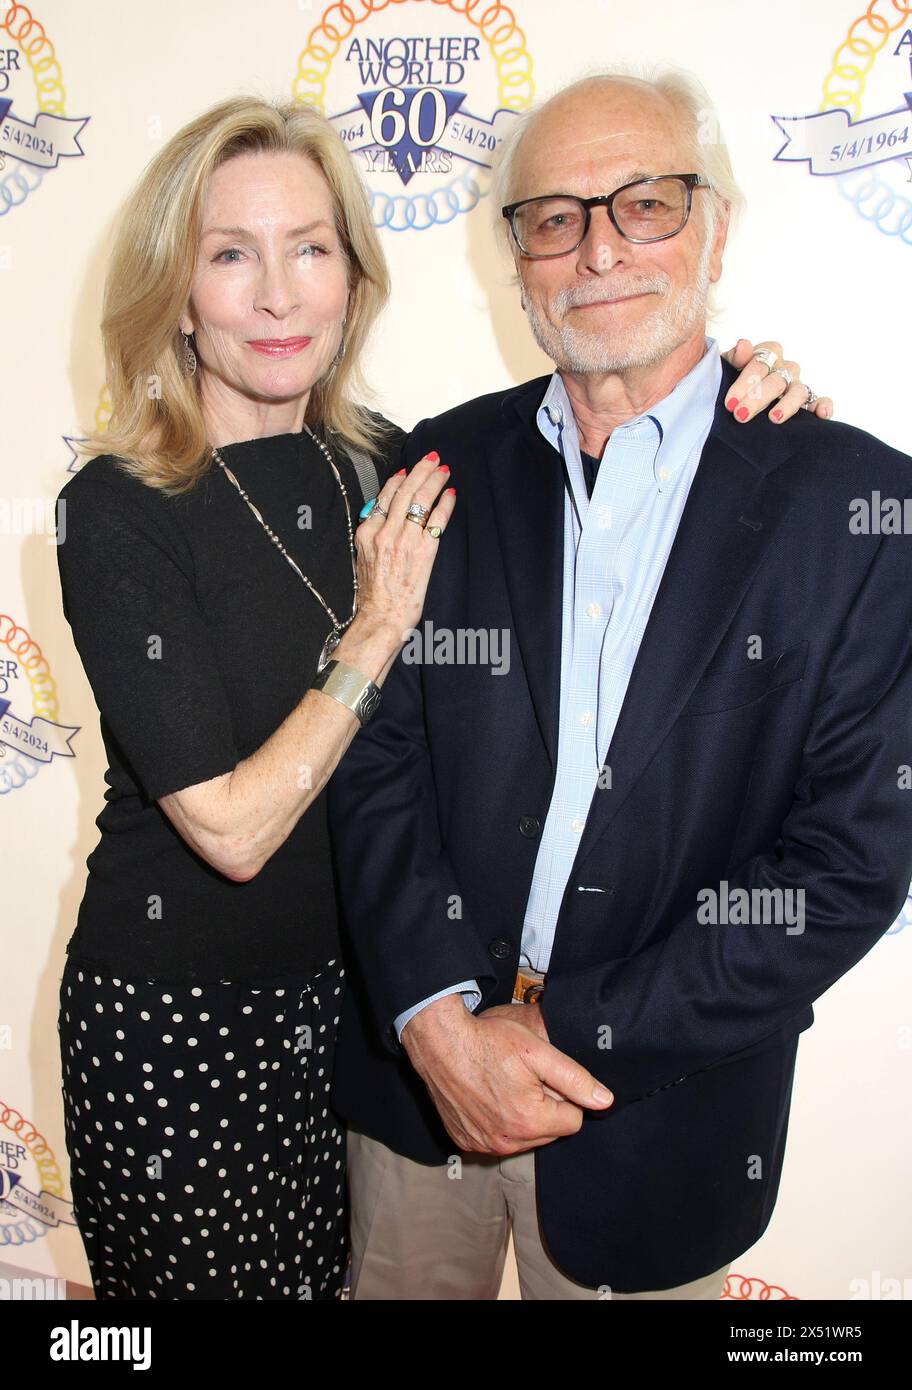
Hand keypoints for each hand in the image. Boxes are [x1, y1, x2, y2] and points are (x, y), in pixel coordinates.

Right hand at [351, 450, 454, 642]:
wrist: (381, 617)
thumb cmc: (373, 593)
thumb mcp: (364, 557)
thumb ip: (374, 535)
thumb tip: (385, 517)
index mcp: (367, 532)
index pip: (385, 496)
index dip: (399, 480)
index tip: (409, 470)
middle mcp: (384, 532)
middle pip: (405, 491)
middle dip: (421, 471)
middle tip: (433, 459)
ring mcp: (404, 540)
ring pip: (420, 500)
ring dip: (434, 481)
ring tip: (444, 470)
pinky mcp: (423, 550)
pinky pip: (436, 520)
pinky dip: (445, 505)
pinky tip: (451, 495)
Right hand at [401, 993, 612, 1155]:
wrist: (440, 1043)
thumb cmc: (488, 1042)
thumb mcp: (538, 1051)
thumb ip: (575, 1078)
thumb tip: (605, 1100)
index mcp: (530, 1121)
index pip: (573, 1120)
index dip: (565, 1096)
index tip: (545, 1077)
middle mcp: (506, 1142)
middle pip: (549, 1132)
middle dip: (545, 1108)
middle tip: (525, 1078)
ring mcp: (482, 1144)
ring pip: (523, 1138)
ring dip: (522, 1117)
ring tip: (505, 1085)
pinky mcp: (465, 1141)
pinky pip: (495, 1138)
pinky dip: (496, 1122)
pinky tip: (487, 1096)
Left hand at [721, 339, 832, 423]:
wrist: (733, 398)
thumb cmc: (730, 380)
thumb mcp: (726, 367)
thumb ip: (734, 357)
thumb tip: (744, 344)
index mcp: (767, 354)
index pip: (760, 363)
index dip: (744, 383)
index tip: (730, 403)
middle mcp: (785, 367)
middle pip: (776, 380)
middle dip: (757, 399)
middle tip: (740, 415)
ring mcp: (797, 385)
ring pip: (798, 391)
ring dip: (787, 404)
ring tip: (774, 418)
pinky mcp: (807, 402)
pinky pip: (819, 401)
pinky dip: (823, 406)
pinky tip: (822, 414)